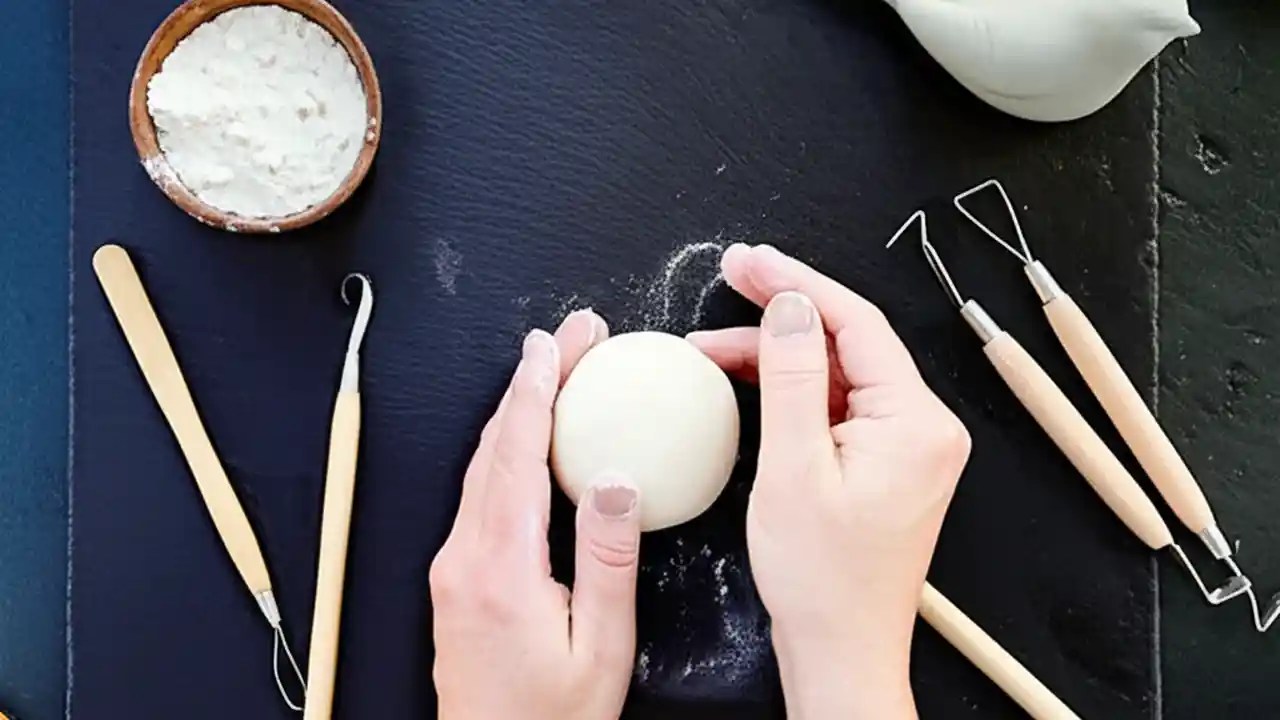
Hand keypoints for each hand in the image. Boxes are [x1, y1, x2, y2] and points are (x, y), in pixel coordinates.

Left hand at [430, 309, 641, 719]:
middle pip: (494, 446)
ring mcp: (453, 566)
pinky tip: (532, 442)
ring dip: (517, 412)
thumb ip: (607, 560)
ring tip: (555, 372)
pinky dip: (507, 450)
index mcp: (500, 566)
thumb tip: (615, 480)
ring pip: (480, 466)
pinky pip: (479, 493)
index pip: (517, 452)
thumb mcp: (600, 647)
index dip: (538, 388)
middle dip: (531, 382)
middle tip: (572, 340)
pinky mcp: (456, 578)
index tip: (559, 343)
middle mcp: (464, 557)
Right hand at [688, 244, 970, 719]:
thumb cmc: (822, 581)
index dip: (798, 283)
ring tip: (715, 342)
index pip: (856, 323)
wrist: (841, 651)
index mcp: (916, 422)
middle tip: (732, 276)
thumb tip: (793, 306)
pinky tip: (750, 378)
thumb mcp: (792, 469)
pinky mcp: (885, 463)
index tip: (750, 261)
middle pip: (849, 342)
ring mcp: (907, 446)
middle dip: (785, 309)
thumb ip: (794, 376)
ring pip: (839, 373)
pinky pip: (838, 406)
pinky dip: (793, 389)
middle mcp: (924, 427)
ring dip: (780, 353)